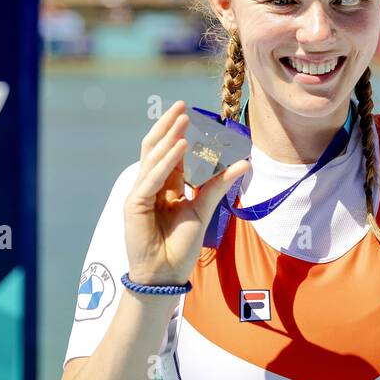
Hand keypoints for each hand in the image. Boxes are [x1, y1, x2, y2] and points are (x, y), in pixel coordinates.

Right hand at [122, 100, 249, 287]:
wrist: (165, 274)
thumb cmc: (180, 245)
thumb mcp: (203, 210)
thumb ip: (218, 185)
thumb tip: (245, 163)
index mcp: (164, 186)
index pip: (169, 153)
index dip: (178, 132)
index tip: (190, 113)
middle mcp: (150, 185)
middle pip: (156, 148)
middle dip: (168, 126)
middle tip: (182, 105)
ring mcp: (140, 193)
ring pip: (152, 157)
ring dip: (168, 136)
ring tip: (183, 118)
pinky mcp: (134, 203)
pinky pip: (152, 178)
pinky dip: (166, 162)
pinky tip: (180, 147)